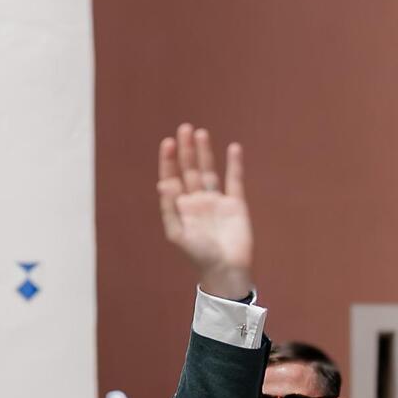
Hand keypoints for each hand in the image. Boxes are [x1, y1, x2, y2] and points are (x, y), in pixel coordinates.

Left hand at [157, 123, 252, 299]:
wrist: (225, 270)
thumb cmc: (198, 256)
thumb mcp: (178, 234)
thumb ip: (170, 209)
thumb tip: (162, 184)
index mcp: (180, 208)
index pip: (172, 178)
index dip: (169, 161)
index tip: (167, 143)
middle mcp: (197, 201)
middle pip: (190, 169)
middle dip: (186, 150)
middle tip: (184, 128)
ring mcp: (216, 201)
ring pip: (209, 171)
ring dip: (205, 152)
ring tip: (200, 133)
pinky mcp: (236, 204)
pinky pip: (234, 180)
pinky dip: (234, 164)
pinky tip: (232, 148)